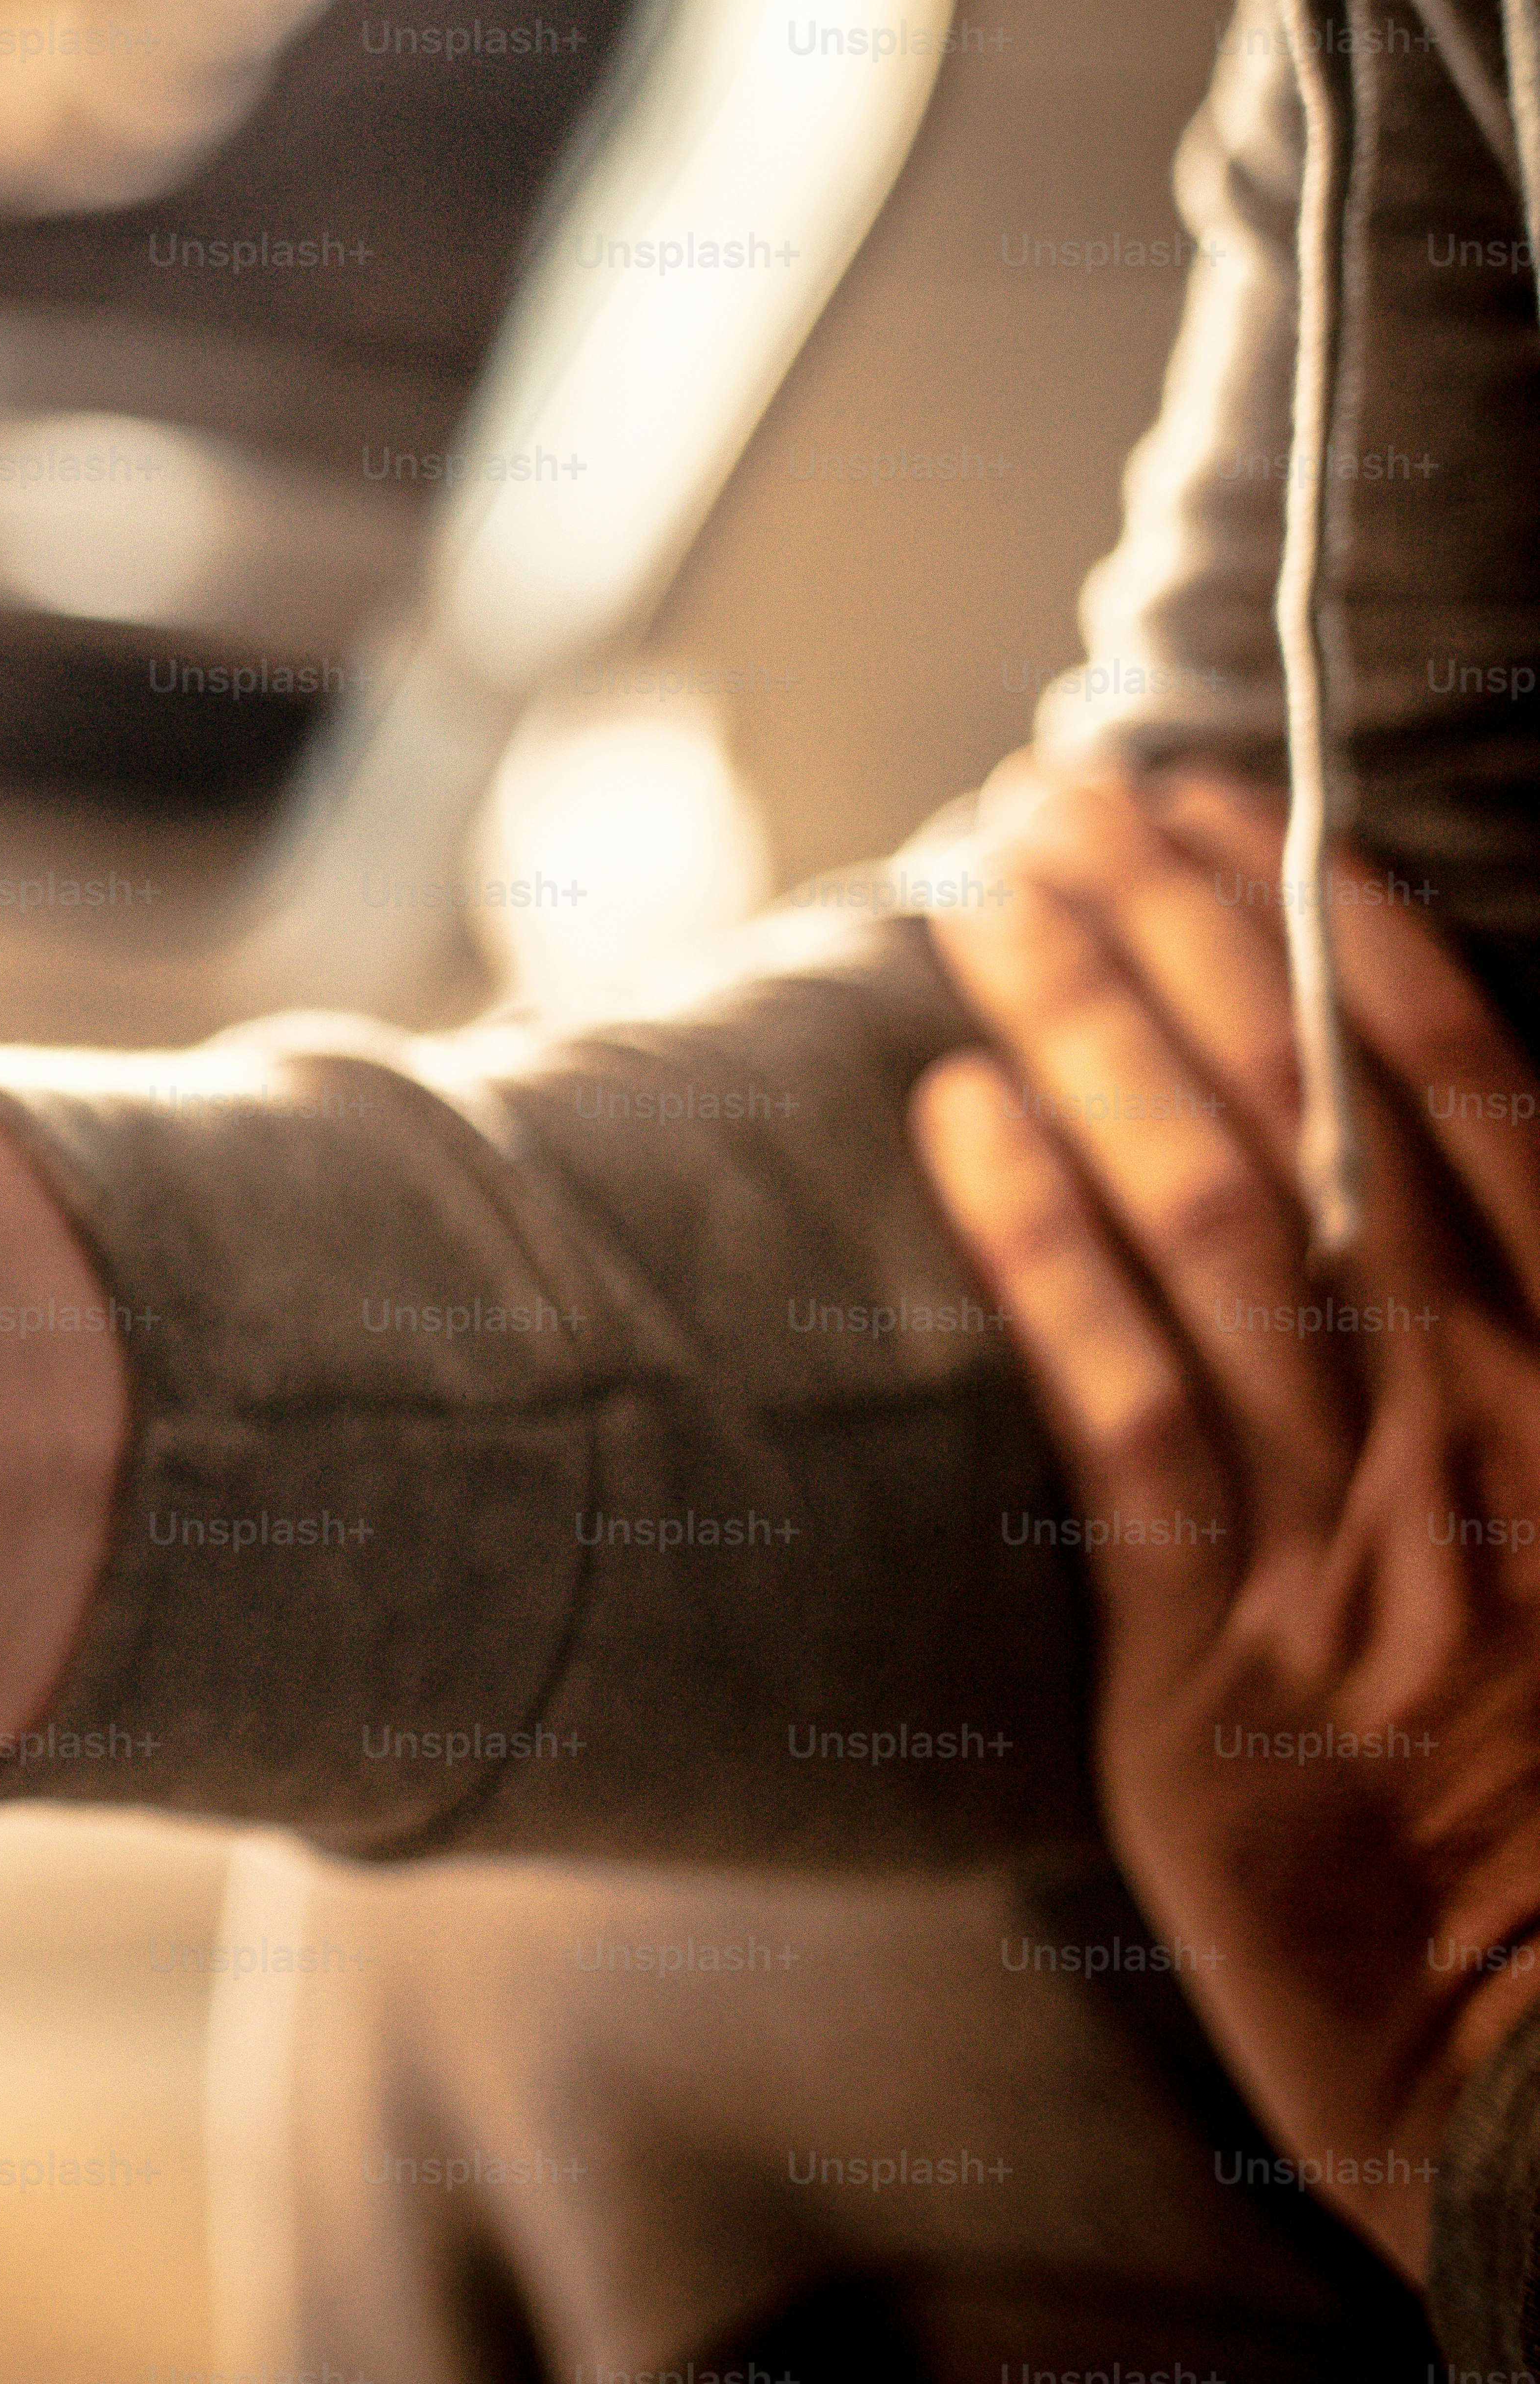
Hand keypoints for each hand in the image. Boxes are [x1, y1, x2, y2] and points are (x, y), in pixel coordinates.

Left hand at [914, 762, 1539, 2272]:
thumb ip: (1506, 1368)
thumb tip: (1408, 1202)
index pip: (1466, 1103)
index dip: (1346, 943)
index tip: (1240, 810)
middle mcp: (1482, 1425)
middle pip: (1317, 1122)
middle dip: (1185, 938)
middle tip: (1063, 792)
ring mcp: (1356, 1532)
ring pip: (1206, 1217)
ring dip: (1085, 1031)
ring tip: (987, 886)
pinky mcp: (1222, 1648)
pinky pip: (1123, 1401)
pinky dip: (1038, 1241)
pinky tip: (956, 1110)